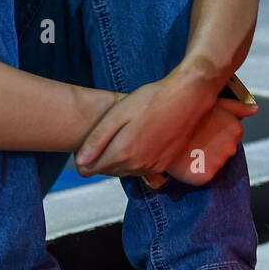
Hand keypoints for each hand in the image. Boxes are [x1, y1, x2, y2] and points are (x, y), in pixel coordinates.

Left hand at [75, 70, 256, 179]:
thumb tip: (79, 162)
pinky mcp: (165, 165)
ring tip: (126, 135)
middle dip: (101, 158)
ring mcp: (153, 167)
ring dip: (120, 159)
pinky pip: (141, 169)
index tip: (90, 143)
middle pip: (106, 171)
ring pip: (124, 171)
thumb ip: (97, 139)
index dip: (83, 158)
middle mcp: (137, 165)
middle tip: (109, 135)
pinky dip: (136, 159)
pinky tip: (141, 139)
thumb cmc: (152, 99)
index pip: (88, 170)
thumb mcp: (118, 113)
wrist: (189, 97)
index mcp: (122, 153)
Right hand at [161, 101, 254, 185]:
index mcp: (236, 130)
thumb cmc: (191, 109)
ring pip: (212, 163)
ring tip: (187, 148)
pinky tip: (185, 159)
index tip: (202, 133)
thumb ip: (238, 107)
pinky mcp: (205, 175)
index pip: (230, 137)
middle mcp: (231, 147)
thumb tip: (254, 109)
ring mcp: (219, 162)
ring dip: (202, 159)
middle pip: (222, 151)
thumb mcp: (218, 103)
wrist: (164, 121)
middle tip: (193, 141)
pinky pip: (201, 177)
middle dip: (209, 147)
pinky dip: (193, 172)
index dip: (213, 135)